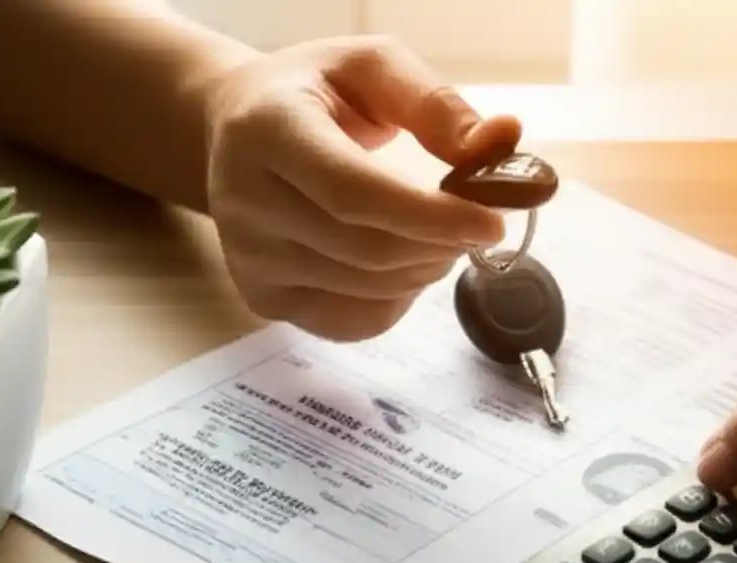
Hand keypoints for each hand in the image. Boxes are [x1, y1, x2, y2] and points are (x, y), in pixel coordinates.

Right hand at [202, 35, 520, 340]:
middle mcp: (245, 199)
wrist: (235, 127)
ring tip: (439, 235)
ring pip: (367, 291)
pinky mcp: (261, 297)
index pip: (353, 192)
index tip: (492, 222)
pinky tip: (403, 264)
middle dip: (441, 244)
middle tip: (477, 224)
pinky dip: (398, 301)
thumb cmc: (315, 92)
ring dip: (426, 270)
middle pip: (367, 250)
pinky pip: (352, 321)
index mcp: (267, 128)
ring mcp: (249, 257)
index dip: (430, 215)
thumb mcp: (372, 67)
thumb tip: (501, 143)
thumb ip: (435, 104)